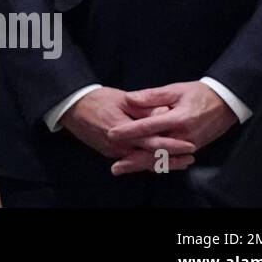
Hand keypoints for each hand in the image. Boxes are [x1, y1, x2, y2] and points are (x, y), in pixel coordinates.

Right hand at [59, 87, 196, 171]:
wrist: (71, 107)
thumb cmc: (97, 99)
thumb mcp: (122, 98)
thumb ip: (144, 108)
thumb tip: (164, 113)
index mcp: (122, 129)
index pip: (152, 140)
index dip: (172, 144)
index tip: (190, 145)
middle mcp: (118, 145)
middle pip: (149, 156)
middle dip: (172, 159)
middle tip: (190, 158)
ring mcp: (113, 152)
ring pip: (142, 161)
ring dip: (162, 163)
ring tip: (181, 162)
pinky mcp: (109, 153)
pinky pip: (132, 160)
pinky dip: (147, 161)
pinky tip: (159, 161)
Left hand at [105, 81, 236, 174]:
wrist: (226, 103)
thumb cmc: (199, 94)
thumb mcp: (175, 90)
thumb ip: (151, 96)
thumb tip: (129, 99)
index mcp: (178, 119)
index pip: (148, 127)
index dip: (128, 131)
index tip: (111, 134)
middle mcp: (183, 136)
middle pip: (154, 151)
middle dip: (133, 160)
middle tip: (114, 167)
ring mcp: (189, 146)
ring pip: (162, 159)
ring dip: (142, 165)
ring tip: (124, 169)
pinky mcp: (192, 149)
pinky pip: (172, 160)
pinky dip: (158, 165)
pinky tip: (143, 167)